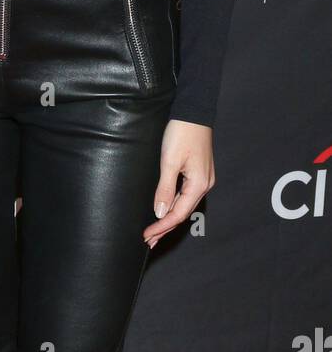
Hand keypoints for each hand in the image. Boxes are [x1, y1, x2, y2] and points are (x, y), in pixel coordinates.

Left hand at [143, 118, 214, 246]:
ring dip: (169, 217)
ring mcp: (203, 178)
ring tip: (155, 230)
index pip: (178, 214)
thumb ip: (165, 188)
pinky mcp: (198, 171)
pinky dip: (174, 204)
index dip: (161, 227)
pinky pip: (186, 195)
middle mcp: (204, 185)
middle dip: (165, 227)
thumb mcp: (169, 161)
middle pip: (183, 213)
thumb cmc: (182, 132)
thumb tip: (160, 212)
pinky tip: (166, 209)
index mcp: (199, 185)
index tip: (147, 236)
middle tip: (150, 240)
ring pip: (184, 205)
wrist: (193, 111)